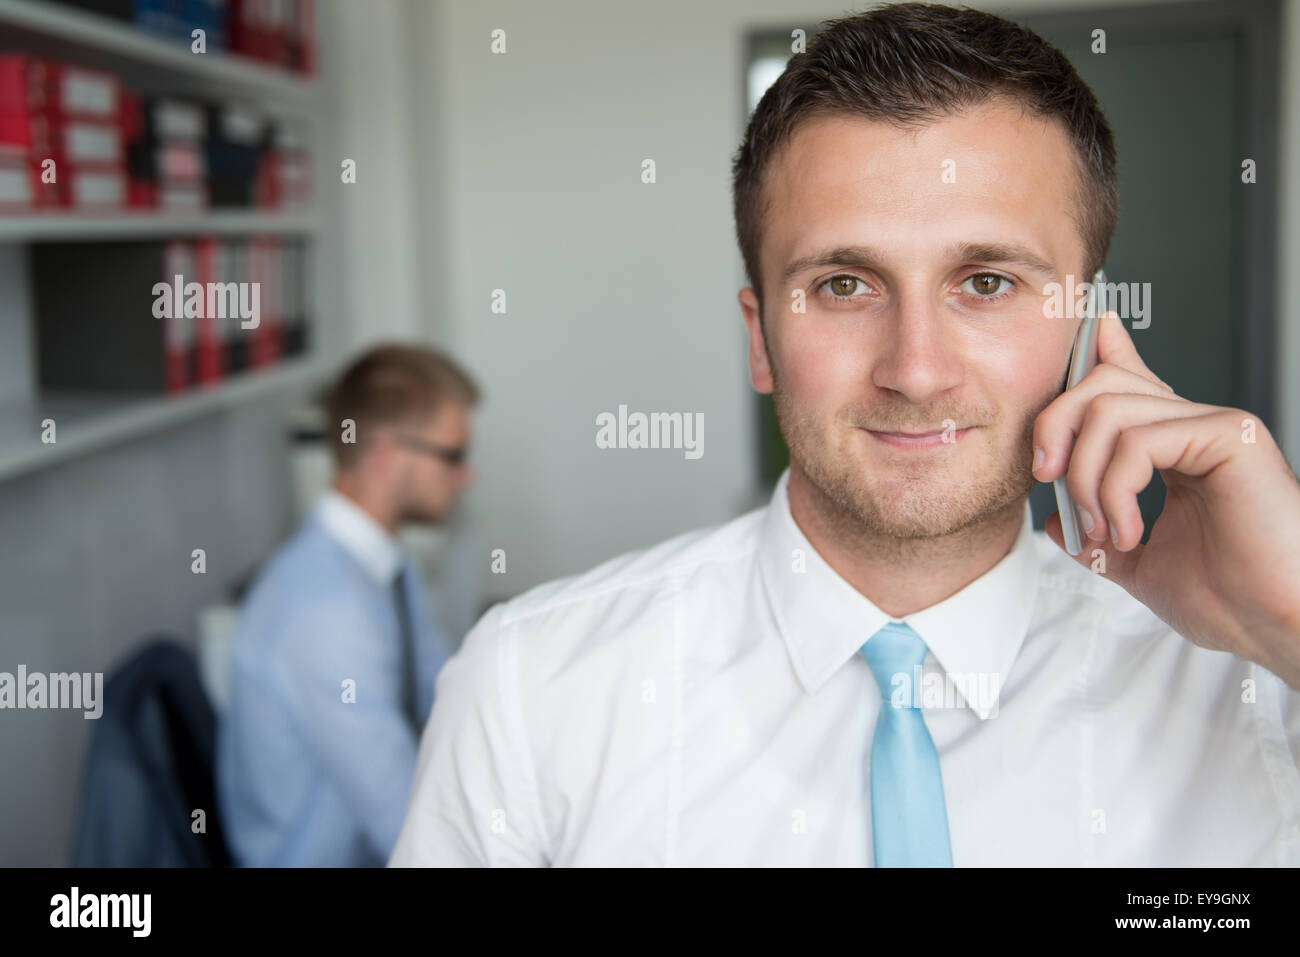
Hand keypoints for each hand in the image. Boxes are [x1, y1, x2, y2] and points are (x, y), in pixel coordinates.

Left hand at [1032, 311, 1299, 688]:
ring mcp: (1217, 426)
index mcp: (1179, 447)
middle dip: (1055, 427)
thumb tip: (1054, 522)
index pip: (1127, 382)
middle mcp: (1197, 427)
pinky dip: (1114, 489)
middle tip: (1048, 481)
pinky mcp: (1231, 437)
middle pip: (1103, 383)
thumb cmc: (1227, 602)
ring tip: (1101, 531)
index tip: (1066, 361)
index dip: (1093, 359)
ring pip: (1110, 409)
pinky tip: (1129, 532)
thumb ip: (1096, 536)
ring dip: (1085, 476)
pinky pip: (1140, 439)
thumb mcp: (1137, 564)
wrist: (1275, 627)